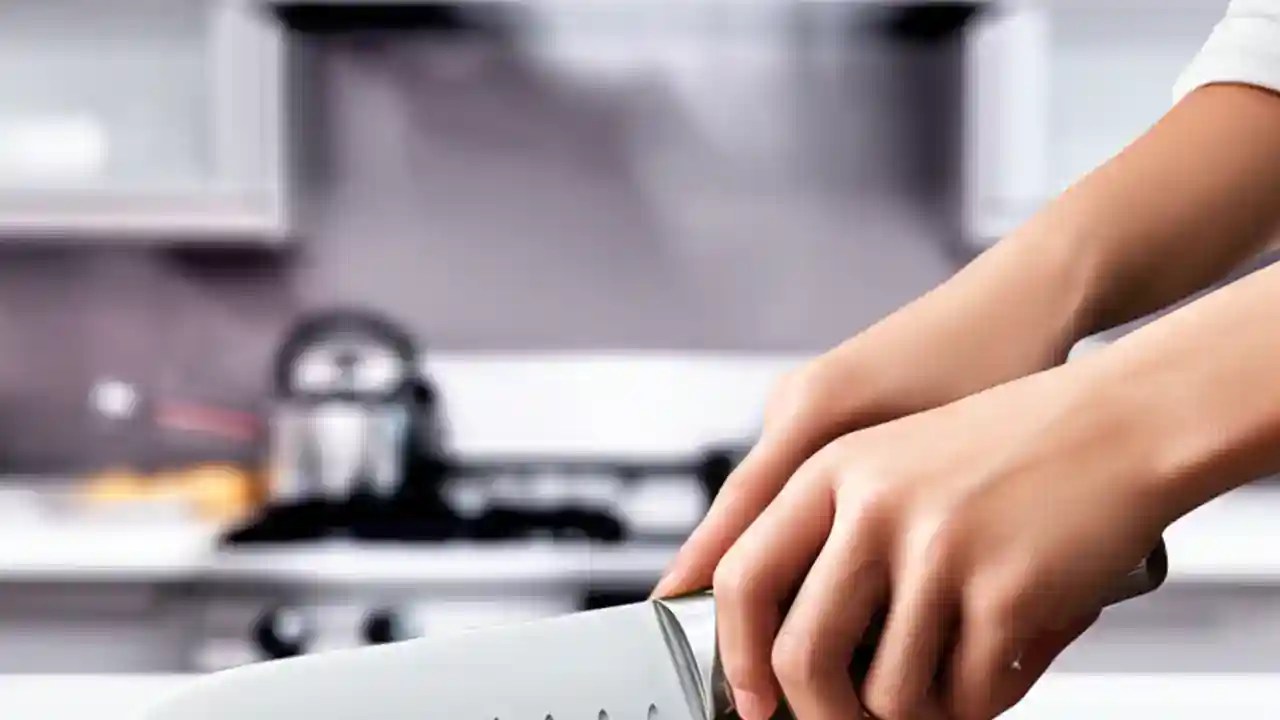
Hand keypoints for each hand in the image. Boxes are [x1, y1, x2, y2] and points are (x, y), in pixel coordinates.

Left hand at [664, 366, 1170, 719]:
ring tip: (947, 681)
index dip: (738, 653)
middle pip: (803, 654)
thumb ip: (832, 534)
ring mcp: (940, 547)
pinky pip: (970, 696)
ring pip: (890, 695)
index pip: (744, 575)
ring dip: (918, 713)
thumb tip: (785, 645)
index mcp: (834, 469)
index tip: (753, 699)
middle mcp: (875, 504)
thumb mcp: (895, 460)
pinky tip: (999, 664)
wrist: (1118, 422)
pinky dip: (982, 701)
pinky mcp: (1006, 589)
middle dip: (821, 715)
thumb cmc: (1009, 448)